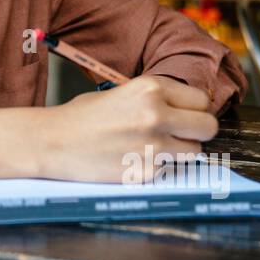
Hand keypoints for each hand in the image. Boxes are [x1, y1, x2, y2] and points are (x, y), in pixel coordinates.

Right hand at [38, 74, 218, 182]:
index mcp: (150, 88)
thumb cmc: (81, 117)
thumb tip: (185, 110)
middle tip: (180, 133)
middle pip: (207, 126)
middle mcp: (156, 114)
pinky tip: (135, 159)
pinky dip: (159, 167)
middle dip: (197, 130)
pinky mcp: (146, 171)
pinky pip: (171, 170)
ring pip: (194, 151)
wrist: (52, 142)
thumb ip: (155, 99)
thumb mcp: (121, 93)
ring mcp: (153, 145)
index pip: (200, 99)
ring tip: (154, 147)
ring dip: (180, 151)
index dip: (193, 108)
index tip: (184, 114)